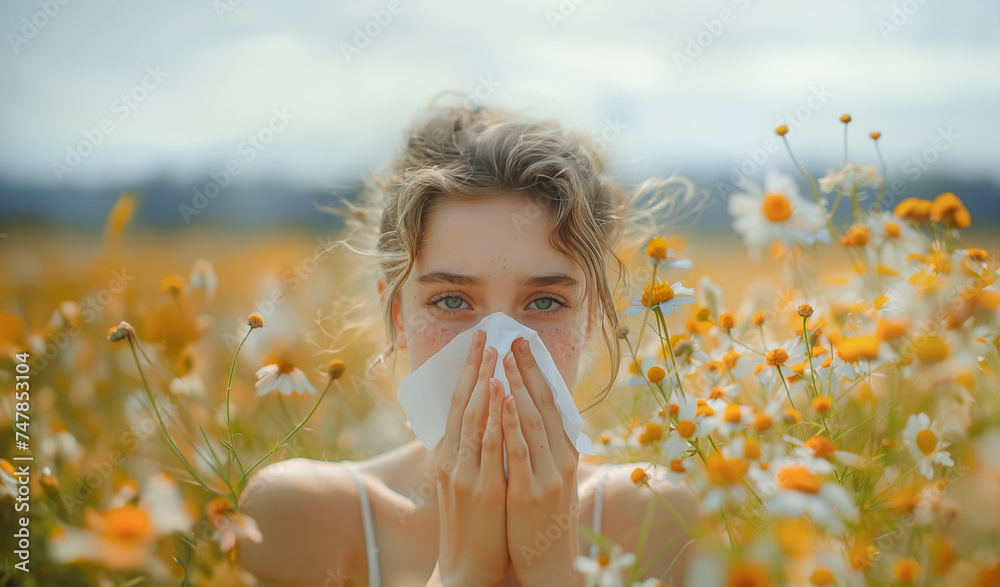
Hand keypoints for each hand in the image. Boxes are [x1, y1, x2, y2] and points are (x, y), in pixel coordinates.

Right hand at [431, 329, 509, 586]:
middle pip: (463, 405)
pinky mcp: (482, 490)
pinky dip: (495, 417)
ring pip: (475, 419)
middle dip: (475, 368)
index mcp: (447, 458)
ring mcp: (465, 474)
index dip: (469, 374)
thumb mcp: (463, 485)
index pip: (457, 406)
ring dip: (485, 383)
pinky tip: (502, 395)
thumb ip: (470, 455)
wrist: (465, 568)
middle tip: (485, 335)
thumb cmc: (471, 527)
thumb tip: (483, 424)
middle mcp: (451, 461)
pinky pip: (489, 446)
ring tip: (494, 353)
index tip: (480, 345)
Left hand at [502, 336, 582, 586]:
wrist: (550, 568)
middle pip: (544, 405)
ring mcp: (547, 476)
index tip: (528, 345)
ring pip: (531, 421)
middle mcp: (562, 460)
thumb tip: (530, 417)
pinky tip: (499, 399)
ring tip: (505, 357)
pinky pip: (516, 449)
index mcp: (567, 455)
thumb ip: (542, 450)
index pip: (554, 405)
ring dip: (517, 385)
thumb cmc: (543, 522)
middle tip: (515, 338)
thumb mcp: (550, 480)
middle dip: (529, 369)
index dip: (541, 373)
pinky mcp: (528, 492)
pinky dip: (508, 420)